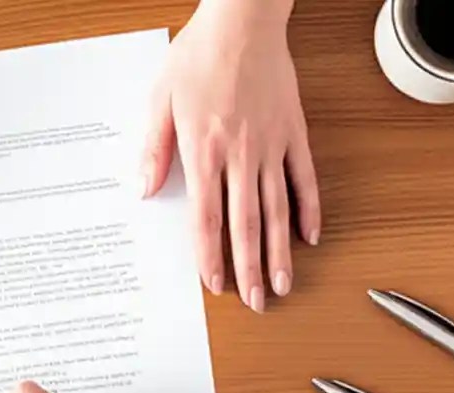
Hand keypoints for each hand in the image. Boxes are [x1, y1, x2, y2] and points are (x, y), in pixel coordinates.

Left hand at [142, 0, 320, 312]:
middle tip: (257, 303)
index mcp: (204, 152)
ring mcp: (271, 146)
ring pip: (277, 210)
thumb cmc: (199, 56)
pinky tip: (309, 236)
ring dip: (280, 252)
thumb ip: (153, 150)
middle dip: (249, 270)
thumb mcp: (160, 101)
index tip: (214, 284)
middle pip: (246, 225)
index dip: (211, 256)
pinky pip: (305, 178)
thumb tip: (144, 191)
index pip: (207, 219)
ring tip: (283, 284)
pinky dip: (309, 209)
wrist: (243, 21)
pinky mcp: (293, 132)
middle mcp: (240, 155)